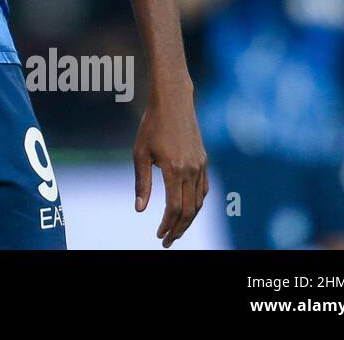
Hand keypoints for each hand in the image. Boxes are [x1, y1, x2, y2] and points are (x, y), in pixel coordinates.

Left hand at [133, 93, 207, 247]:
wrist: (173, 102)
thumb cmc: (151, 125)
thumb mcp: (140, 153)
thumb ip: (142, 183)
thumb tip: (139, 210)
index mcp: (175, 169)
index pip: (175, 208)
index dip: (168, 225)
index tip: (159, 236)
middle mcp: (192, 170)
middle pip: (190, 210)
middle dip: (179, 229)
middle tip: (168, 241)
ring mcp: (201, 166)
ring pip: (199, 202)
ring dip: (188, 219)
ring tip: (176, 230)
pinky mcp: (204, 161)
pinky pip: (204, 189)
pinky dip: (197, 204)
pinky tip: (188, 209)